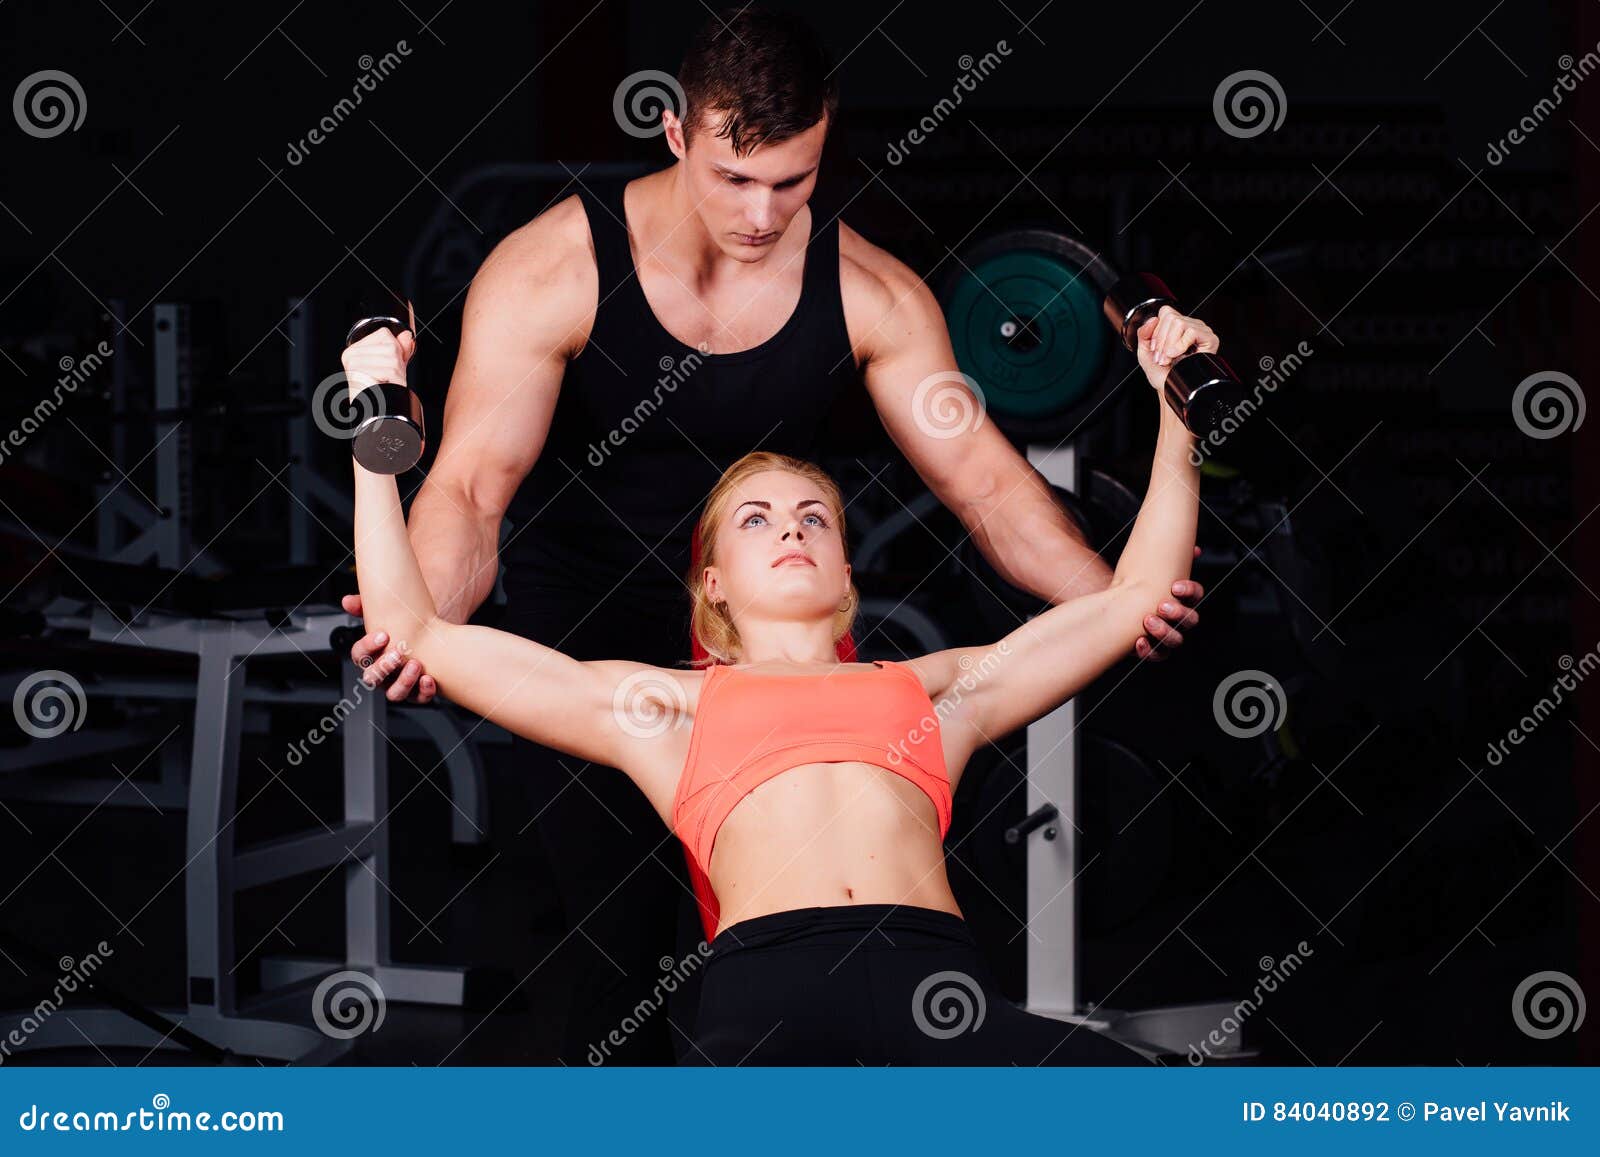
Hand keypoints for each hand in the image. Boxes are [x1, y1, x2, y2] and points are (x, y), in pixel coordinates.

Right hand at [341, 326, 415, 400]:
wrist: (372, 412)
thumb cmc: (378, 392)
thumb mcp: (391, 365)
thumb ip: (399, 348)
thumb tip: (407, 335)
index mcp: (354, 350)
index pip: (384, 334)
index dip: (394, 350)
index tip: (387, 365)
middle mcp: (351, 355)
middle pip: (391, 345)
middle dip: (397, 364)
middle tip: (388, 377)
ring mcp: (354, 363)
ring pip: (393, 358)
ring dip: (397, 373)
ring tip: (386, 382)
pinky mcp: (359, 372)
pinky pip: (390, 369)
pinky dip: (394, 380)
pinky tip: (385, 385)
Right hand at [341, 593, 437, 702]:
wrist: (438, 636)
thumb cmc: (408, 626)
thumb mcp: (389, 614)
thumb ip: (367, 607)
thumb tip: (349, 601)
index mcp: (372, 656)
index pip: (359, 655)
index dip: (368, 646)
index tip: (384, 635)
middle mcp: (383, 674)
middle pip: (372, 678)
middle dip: (383, 667)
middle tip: (397, 653)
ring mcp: (399, 685)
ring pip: (394, 694)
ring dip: (403, 681)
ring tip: (415, 665)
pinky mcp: (417, 692)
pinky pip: (418, 698)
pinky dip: (423, 691)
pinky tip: (429, 679)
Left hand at [1134, 547, 1202, 662]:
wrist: (1115, 607)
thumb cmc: (1136, 588)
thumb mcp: (1147, 570)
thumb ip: (1165, 558)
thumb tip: (1192, 549)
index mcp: (1183, 599)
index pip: (1196, 594)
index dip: (1189, 590)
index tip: (1174, 586)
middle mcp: (1179, 619)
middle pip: (1190, 620)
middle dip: (1178, 613)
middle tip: (1161, 605)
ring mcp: (1168, 635)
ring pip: (1176, 639)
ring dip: (1164, 631)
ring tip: (1148, 621)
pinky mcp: (1153, 649)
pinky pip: (1157, 654)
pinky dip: (1149, 650)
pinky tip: (1139, 641)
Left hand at [1135, 306, 1219, 393]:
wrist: (1171, 390)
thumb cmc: (1162, 374)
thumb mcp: (1145, 352)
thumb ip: (1143, 333)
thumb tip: (1153, 319)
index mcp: (1176, 326)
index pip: (1165, 312)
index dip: (1157, 330)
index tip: (1155, 349)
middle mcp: (1190, 326)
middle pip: (1171, 317)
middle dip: (1161, 340)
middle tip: (1162, 357)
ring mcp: (1201, 331)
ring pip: (1179, 323)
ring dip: (1169, 345)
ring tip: (1170, 359)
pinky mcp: (1210, 339)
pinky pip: (1191, 332)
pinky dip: (1180, 345)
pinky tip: (1180, 356)